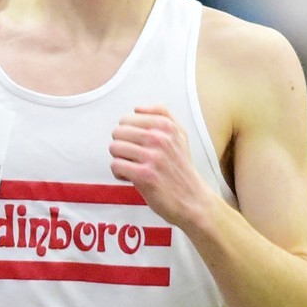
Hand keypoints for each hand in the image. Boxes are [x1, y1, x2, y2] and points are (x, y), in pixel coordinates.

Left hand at [109, 106, 207, 226]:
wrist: (192, 199)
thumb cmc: (181, 168)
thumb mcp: (180, 135)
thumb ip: (162, 115)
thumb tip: (137, 108)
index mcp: (167, 126)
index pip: (127, 118)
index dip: (127, 133)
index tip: (137, 145)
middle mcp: (160, 138)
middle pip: (118, 132)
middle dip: (121, 146)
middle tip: (133, 158)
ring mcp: (153, 157)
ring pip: (114, 148)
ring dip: (119, 160)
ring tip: (132, 167)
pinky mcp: (145, 175)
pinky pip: (115, 165)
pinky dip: (119, 174)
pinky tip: (130, 178)